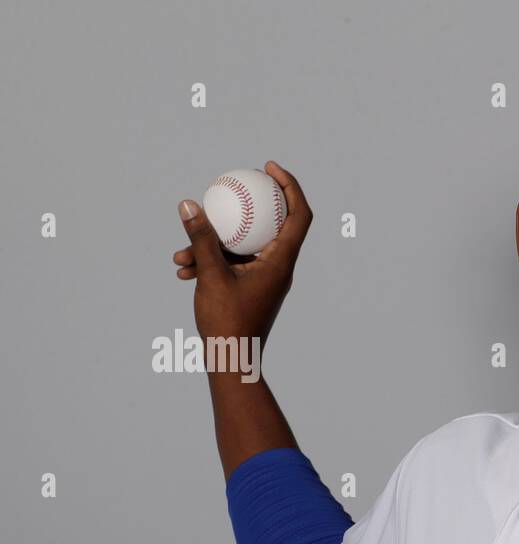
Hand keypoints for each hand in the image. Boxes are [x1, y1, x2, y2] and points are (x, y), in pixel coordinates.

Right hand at [172, 161, 312, 349]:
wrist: (233, 362)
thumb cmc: (228, 323)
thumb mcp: (211, 276)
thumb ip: (202, 239)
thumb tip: (190, 204)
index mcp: (282, 262)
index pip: (300, 215)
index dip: (290, 186)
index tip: (268, 169)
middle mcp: (279, 268)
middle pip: (273, 225)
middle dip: (249, 206)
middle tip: (232, 186)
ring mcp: (265, 279)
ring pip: (243, 248)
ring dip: (213, 245)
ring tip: (182, 254)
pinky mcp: (251, 289)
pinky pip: (233, 265)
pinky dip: (211, 263)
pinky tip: (183, 269)